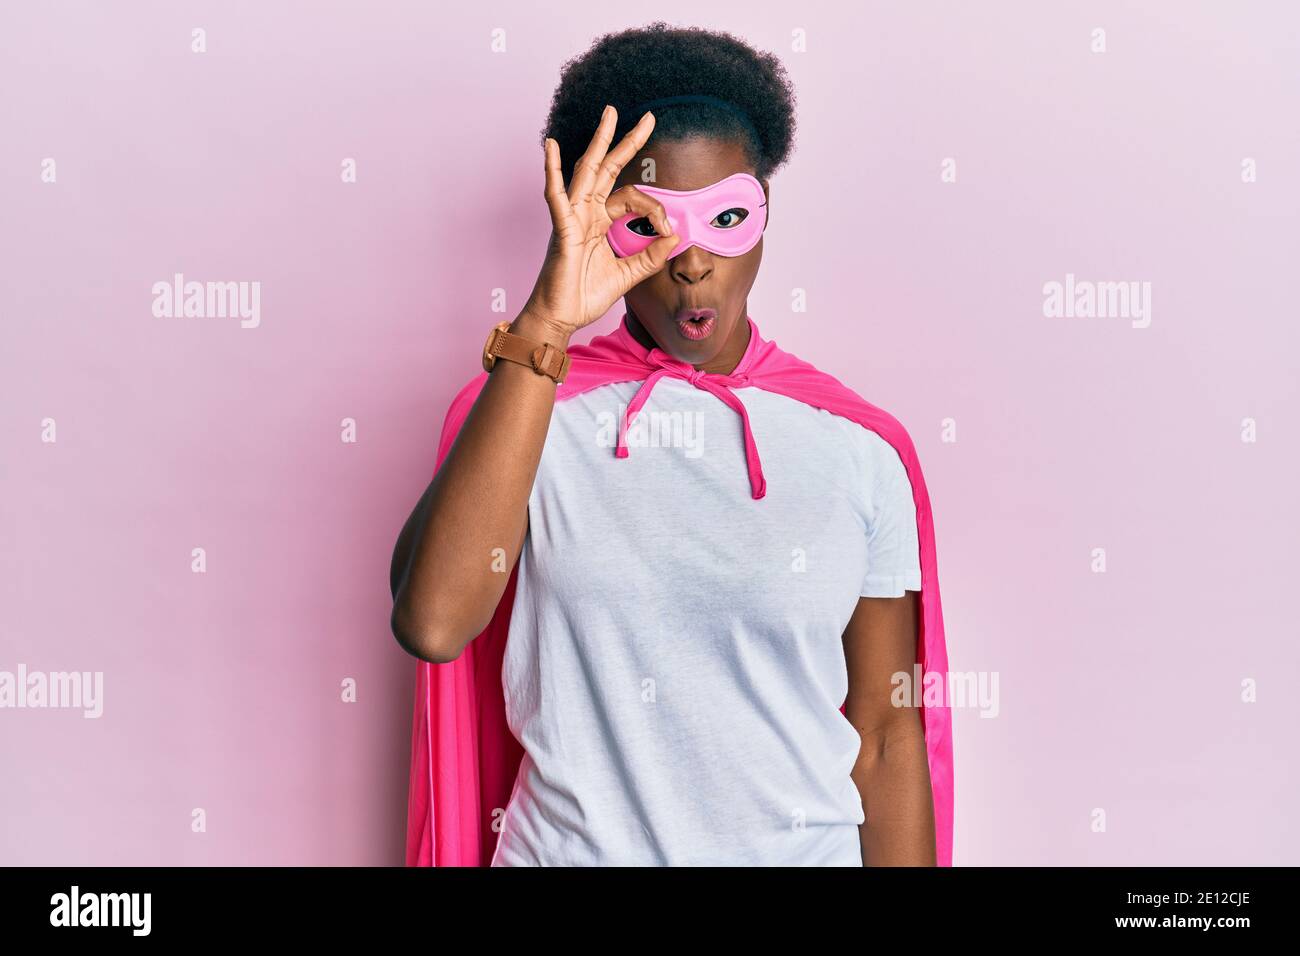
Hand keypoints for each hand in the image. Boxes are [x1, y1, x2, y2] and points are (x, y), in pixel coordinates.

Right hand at [520, 105, 680, 339]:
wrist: (560, 317)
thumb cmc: (584, 296)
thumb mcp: (627, 275)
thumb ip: (650, 258)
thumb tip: (676, 239)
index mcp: (600, 222)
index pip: (632, 198)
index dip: (655, 208)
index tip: (669, 230)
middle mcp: (586, 213)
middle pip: (608, 169)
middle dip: (627, 142)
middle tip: (648, 118)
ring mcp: (572, 218)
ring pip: (587, 171)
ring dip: (599, 141)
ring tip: (610, 114)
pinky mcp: (562, 229)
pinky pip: (555, 195)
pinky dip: (552, 170)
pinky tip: (551, 145)